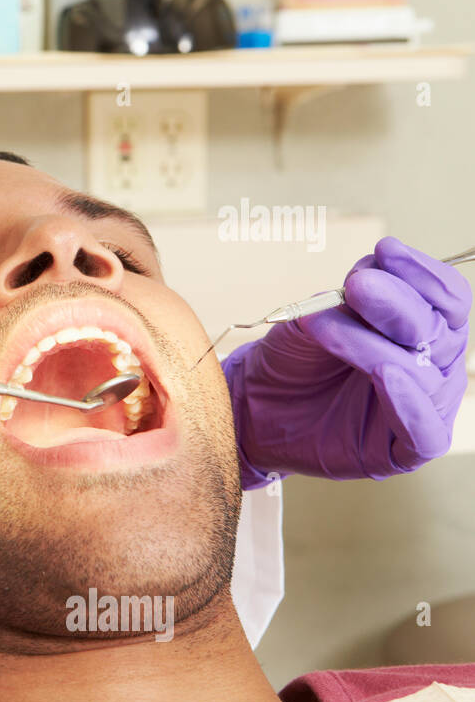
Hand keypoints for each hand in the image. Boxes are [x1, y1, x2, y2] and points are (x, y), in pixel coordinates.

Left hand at [225, 237, 470, 485]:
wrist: (254, 407)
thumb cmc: (294, 361)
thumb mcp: (318, 319)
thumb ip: (348, 301)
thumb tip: (372, 276)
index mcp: (422, 330)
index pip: (447, 297)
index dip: (422, 273)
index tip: (385, 251)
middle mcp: (434, 367)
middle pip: (437, 330)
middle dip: (396, 303)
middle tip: (356, 286)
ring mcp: (422, 409)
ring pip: (422, 373)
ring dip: (372, 345)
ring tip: (324, 326)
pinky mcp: (403, 451)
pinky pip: (424, 430)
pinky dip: (408, 402)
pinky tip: (387, 375)